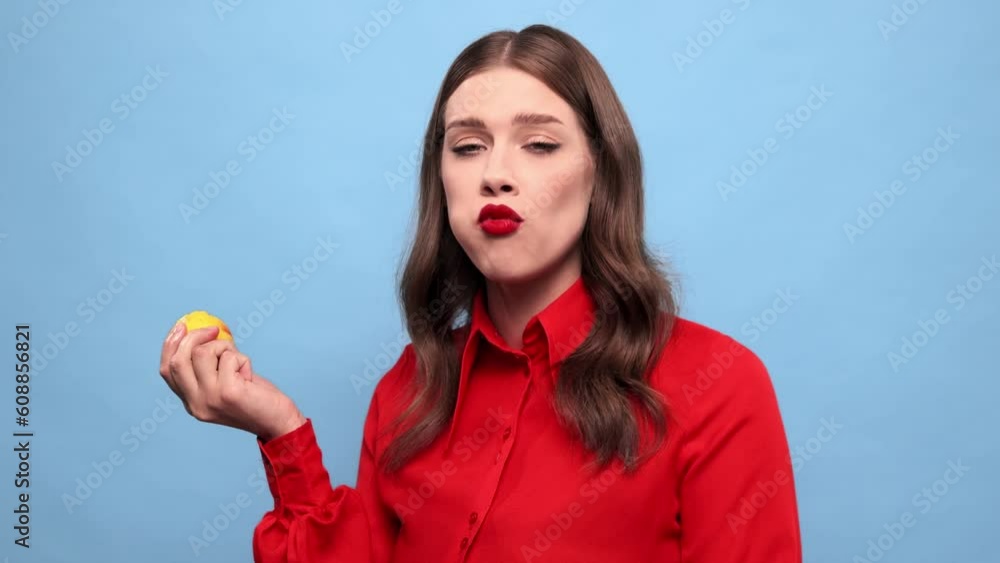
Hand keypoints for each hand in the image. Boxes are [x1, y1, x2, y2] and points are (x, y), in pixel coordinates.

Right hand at [158, 322, 306, 441]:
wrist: (277, 423)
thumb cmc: (255, 399)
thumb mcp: (224, 385)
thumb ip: (209, 369)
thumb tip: (201, 333)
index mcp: (191, 402)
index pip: (168, 370)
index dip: (170, 345)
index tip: (181, 326)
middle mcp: (195, 403)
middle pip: (179, 360)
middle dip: (194, 336)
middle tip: (213, 330)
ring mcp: (210, 398)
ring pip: (203, 353)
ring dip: (225, 347)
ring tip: (239, 363)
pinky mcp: (228, 392)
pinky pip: (229, 357)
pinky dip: (242, 358)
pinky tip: (249, 374)